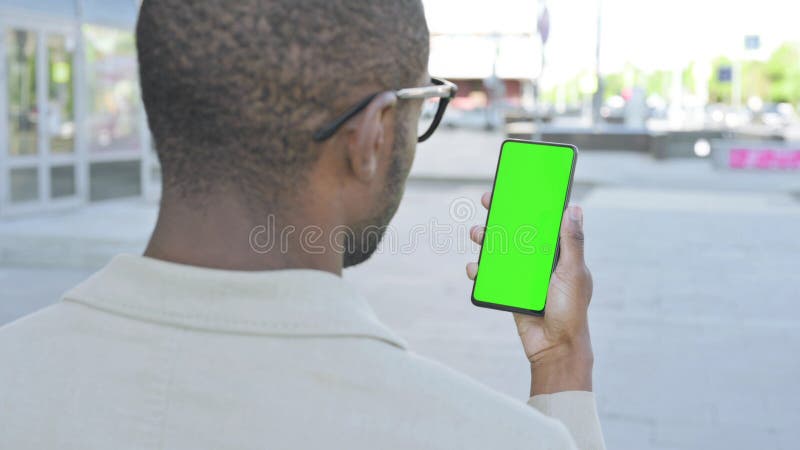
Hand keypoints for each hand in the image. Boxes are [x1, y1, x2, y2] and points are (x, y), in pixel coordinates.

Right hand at [466, 191, 593, 395]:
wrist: (554, 348)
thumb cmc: (571, 311)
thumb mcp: (573, 273)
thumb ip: (572, 242)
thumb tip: (574, 207)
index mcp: (558, 252)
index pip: (543, 220)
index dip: (530, 202)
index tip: (517, 185)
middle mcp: (539, 259)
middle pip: (517, 229)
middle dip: (501, 213)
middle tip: (489, 200)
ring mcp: (522, 274)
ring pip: (499, 249)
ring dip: (486, 238)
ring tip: (476, 234)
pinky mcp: (508, 289)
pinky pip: (490, 275)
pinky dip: (479, 270)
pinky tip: (475, 269)